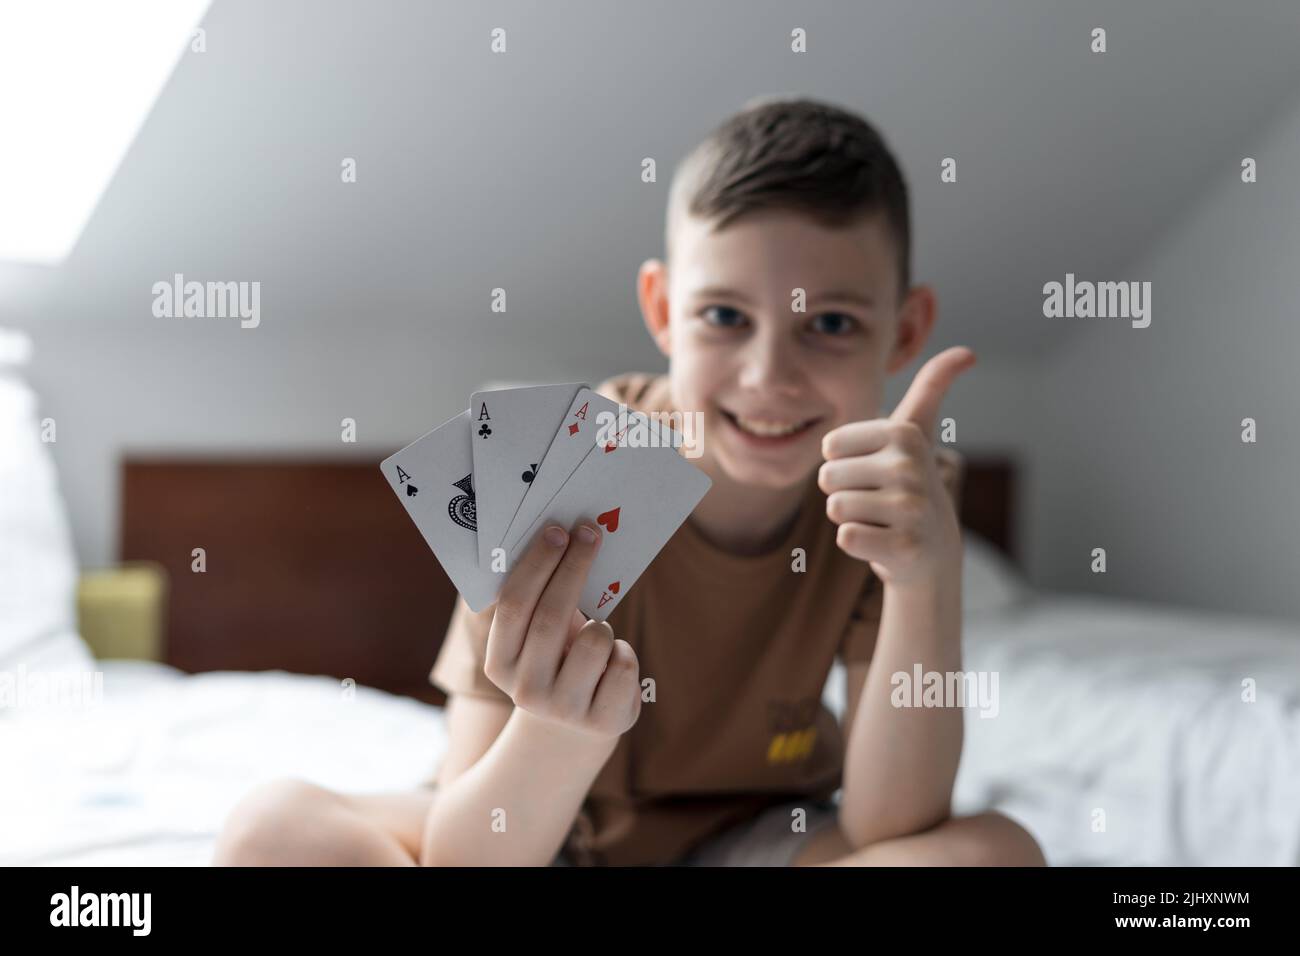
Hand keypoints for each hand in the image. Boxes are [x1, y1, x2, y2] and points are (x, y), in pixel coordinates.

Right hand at [483, 522, 641, 739]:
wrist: (578, 726)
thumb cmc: (558, 659)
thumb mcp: (538, 637)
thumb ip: (538, 599)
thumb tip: (561, 534)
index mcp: (499, 664)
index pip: (514, 606)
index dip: (537, 565)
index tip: (558, 530)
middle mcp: (525, 690)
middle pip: (550, 617)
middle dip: (573, 568)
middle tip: (589, 533)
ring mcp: (564, 709)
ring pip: (595, 640)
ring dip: (603, 624)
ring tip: (597, 634)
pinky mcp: (603, 721)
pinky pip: (623, 664)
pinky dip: (624, 652)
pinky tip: (612, 664)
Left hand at [818, 346, 975, 588]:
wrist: (933, 552)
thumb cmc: (911, 485)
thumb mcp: (918, 432)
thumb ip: (932, 387)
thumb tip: (969, 352)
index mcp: (904, 434)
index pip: (830, 447)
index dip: (842, 464)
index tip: (873, 472)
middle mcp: (911, 467)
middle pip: (828, 477)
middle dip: (844, 494)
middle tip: (877, 502)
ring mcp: (910, 508)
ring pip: (835, 508)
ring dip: (851, 519)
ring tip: (881, 520)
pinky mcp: (904, 547)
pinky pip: (847, 538)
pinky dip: (857, 544)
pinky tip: (884, 541)